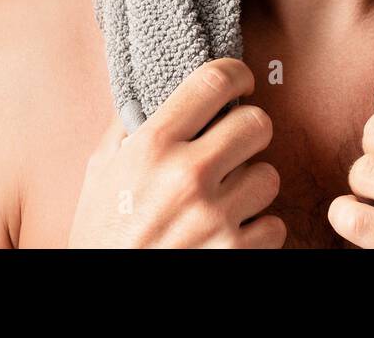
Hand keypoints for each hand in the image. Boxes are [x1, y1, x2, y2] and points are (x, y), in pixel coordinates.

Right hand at [67, 58, 285, 247]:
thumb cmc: (100, 236)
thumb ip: (129, 126)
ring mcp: (214, 218)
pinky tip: (228, 233)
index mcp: (152, 146)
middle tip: (235, 145)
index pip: (214, 81)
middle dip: (248, 132)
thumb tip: (154, 89)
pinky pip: (274, 225)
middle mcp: (186, 176)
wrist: (101, 298)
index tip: (241, 83)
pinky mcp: (235, 254)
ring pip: (269, 175)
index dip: (237, 75)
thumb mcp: (99, 172)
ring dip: (251, 186)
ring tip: (224, 199)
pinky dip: (256, 231)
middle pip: (257, 123)